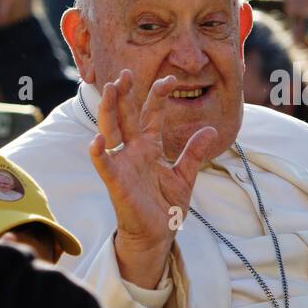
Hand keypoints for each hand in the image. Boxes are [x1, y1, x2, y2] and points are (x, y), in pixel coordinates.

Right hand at [88, 70, 216, 287]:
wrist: (158, 234)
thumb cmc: (166, 206)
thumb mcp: (185, 176)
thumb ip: (194, 152)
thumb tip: (210, 129)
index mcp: (149, 147)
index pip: (151, 115)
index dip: (158, 96)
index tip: (170, 80)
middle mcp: (133, 151)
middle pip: (126, 117)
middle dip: (124, 95)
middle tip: (125, 73)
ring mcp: (123, 165)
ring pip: (112, 132)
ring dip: (109, 112)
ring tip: (110, 91)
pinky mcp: (117, 183)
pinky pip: (106, 166)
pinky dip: (99, 154)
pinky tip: (97, 140)